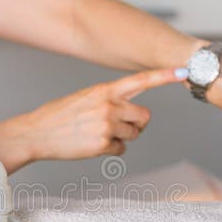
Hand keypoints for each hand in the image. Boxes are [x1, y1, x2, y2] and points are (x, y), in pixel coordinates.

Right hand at [20, 68, 181, 159]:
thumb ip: (110, 99)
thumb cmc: (60, 116)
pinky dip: (111, 150)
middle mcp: (109, 105)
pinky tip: (92, 145)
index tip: (184, 71)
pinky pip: (121, 149)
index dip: (164, 76)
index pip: (140, 80)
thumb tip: (133, 110)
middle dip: (136, 124)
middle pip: (144, 116)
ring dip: (121, 138)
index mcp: (104, 90)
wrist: (37, 133)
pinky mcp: (103, 144)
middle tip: (118, 127)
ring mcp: (107, 125)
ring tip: (97, 134)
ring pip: (134, 134)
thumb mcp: (85, 97)